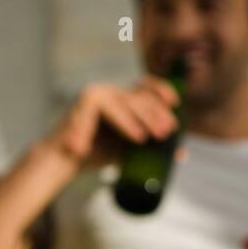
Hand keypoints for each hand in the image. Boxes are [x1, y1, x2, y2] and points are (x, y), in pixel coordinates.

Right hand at [47, 78, 180, 169]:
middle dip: (154, 113)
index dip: (162, 89)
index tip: (175, 103)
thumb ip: (151, 149)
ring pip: (123, 100)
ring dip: (136, 118)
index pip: (146, 86)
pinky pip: (103, 107)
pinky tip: (132, 136)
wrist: (65, 162)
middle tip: (165, 132)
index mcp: (124, 100)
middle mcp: (112, 93)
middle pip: (138, 95)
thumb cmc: (97, 153)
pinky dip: (120, 123)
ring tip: (144, 139)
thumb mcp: (129, 151)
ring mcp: (97, 95)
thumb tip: (182, 154)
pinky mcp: (83, 103)